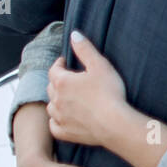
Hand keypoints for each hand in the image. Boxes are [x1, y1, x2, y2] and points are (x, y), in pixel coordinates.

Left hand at [46, 32, 128, 147]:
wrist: (114, 124)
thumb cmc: (109, 94)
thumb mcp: (100, 65)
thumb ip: (85, 49)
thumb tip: (74, 34)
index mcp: (62, 81)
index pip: (54, 69)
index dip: (60, 64)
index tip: (66, 62)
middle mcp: (56, 99)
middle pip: (51, 87)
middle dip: (57, 81)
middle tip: (69, 79)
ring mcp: (59, 117)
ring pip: (51, 106)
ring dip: (56, 101)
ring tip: (66, 98)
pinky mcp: (65, 132)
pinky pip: (54, 125)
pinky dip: (57, 121)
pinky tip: (63, 118)